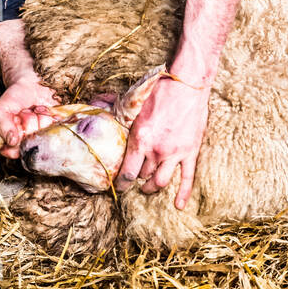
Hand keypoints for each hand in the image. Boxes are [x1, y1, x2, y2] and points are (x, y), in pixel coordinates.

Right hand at [0, 78, 59, 158]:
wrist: (32, 83)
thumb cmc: (14, 97)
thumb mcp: (0, 110)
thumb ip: (2, 125)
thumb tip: (12, 142)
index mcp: (11, 142)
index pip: (14, 151)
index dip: (17, 135)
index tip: (17, 119)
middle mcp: (28, 142)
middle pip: (32, 141)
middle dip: (29, 122)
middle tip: (25, 112)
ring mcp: (43, 136)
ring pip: (45, 133)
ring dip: (41, 117)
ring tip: (35, 109)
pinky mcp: (56, 129)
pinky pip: (58, 127)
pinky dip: (52, 115)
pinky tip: (46, 110)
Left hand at [115, 72, 209, 208]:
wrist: (189, 83)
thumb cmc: (161, 89)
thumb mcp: (135, 101)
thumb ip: (117, 110)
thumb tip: (97, 103)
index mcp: (141, 138)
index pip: (127, 172)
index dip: (121, 183)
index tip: (118, 185)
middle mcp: (157, 150)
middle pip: (143, 175)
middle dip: (138, 177)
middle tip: (135, 176)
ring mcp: (175, 153)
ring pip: (161, 182)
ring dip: (153, 186)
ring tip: (149, 186)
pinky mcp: (190, 152)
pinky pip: (187, 178)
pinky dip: (183, 194)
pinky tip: (178, 205)